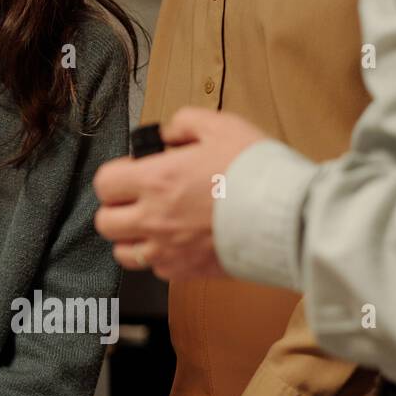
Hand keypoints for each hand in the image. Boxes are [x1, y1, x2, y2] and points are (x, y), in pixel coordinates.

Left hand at [93, 107, 267, 280]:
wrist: (292, 218)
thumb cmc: (258, 172)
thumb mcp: (222, 127)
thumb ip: (185, 123)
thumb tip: (166, 133)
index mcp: (156, 181)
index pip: (104, 183)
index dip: (115, 176)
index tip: (132, 173)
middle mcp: (153, 219)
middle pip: (105, 222)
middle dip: (117, 208)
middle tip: (137, 200)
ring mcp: (168, 250)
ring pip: (123, 252)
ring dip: (131, 239)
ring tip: (152, 226)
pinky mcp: (187, 272)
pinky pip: (156, 271)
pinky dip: (161, 259)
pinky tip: (178, 243)